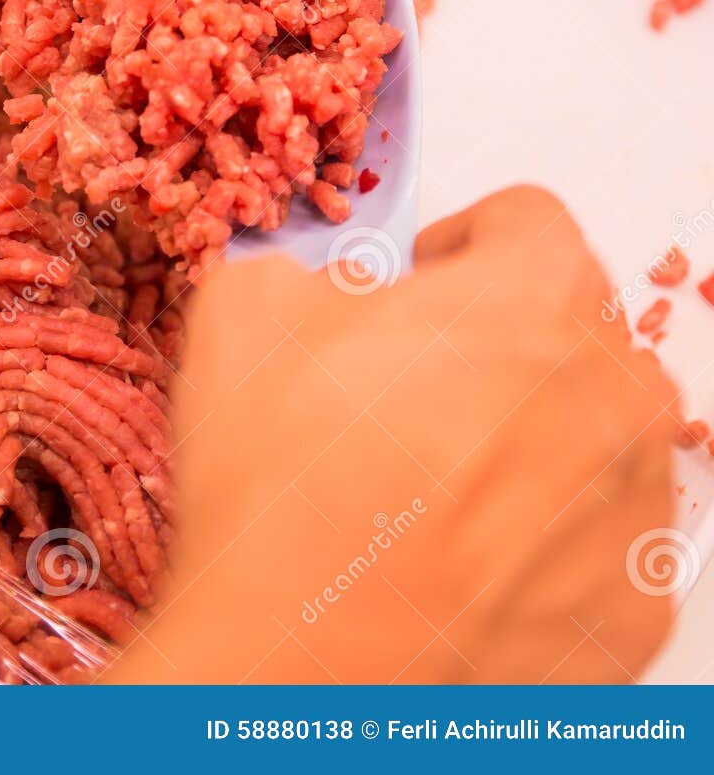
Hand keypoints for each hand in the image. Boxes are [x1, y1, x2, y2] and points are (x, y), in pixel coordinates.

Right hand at [105, 185, 680, 682]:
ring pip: (593, 436)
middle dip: (496, 343)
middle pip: (572, 330)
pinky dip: (541, 537)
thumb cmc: (276, 481)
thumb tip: (333, 294)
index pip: (529, 219)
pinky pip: (598, 541)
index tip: (422, 280)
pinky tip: (452, 557)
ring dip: (526, 438)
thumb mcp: (245, 309)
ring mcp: (635, 509)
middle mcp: (613, 394)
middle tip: (408, 389)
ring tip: (425, 485)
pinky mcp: (630, 608)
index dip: (460, 238)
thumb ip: (311, 267)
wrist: (295, 661)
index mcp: (533, 298)